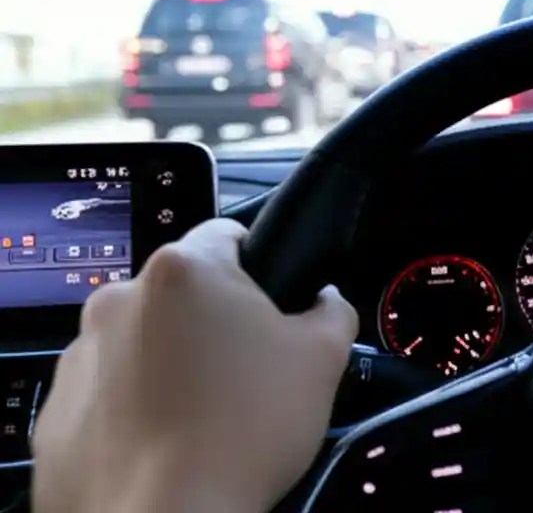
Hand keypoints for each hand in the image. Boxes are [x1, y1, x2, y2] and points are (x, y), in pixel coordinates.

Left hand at [32, 219, 357, 512]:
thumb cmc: (244, 432)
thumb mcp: (324, 358)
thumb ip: (332, 310)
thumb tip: (323, 302)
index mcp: (185, 270)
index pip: (229, 234)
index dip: (261, 267)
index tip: (273, 305)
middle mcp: (121, 299)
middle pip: (183, 293)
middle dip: (215, 322)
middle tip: (250, 371)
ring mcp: (81, 355)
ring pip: (143, 342)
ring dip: (172, 363)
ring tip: (209, 414)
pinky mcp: (59, 409)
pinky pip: (109, 392)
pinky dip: (137, 407)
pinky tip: (170, 440)